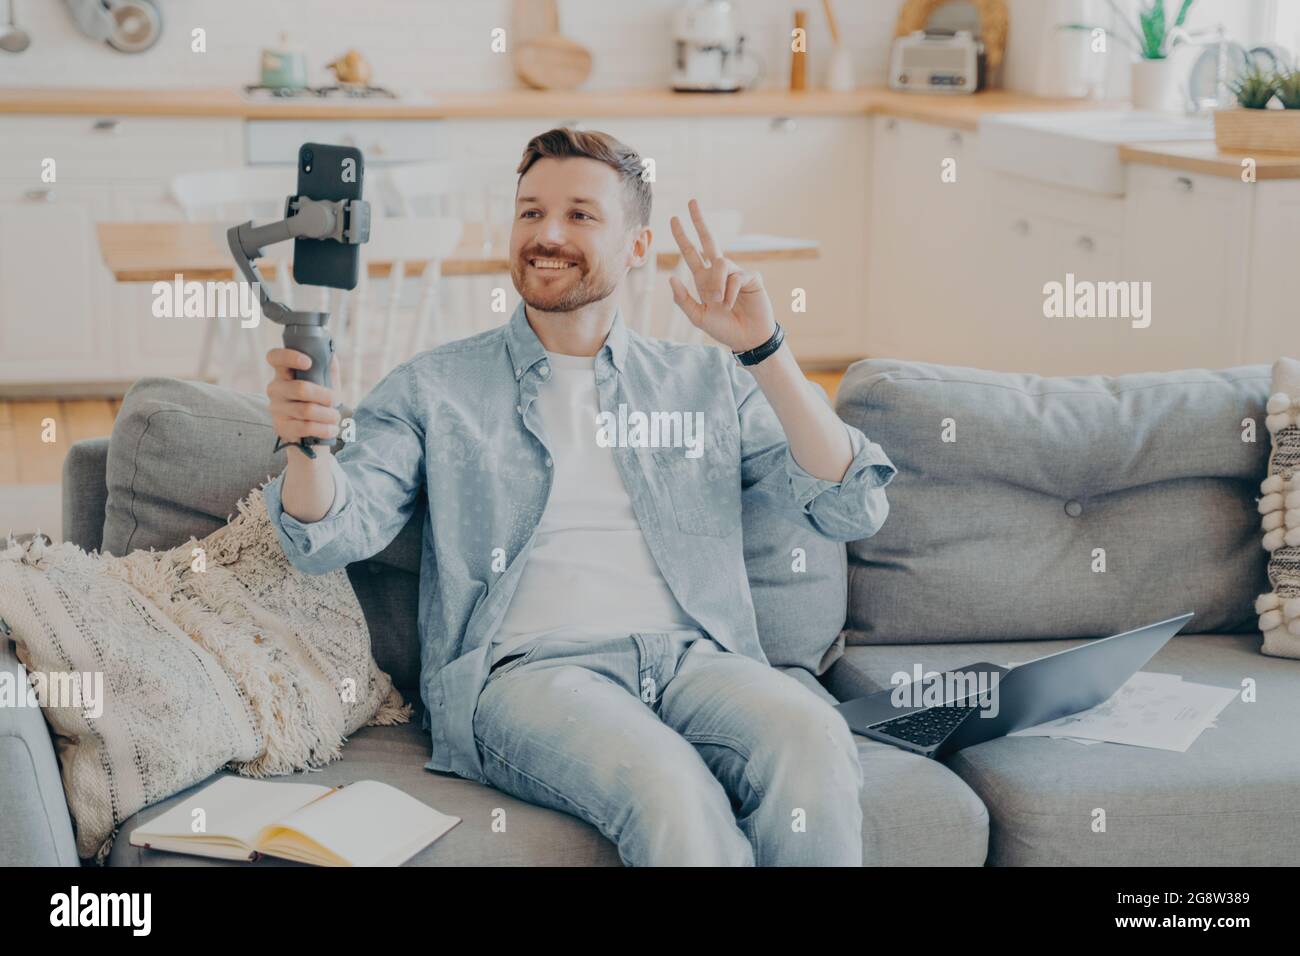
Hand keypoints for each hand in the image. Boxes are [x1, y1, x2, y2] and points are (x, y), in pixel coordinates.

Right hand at [266, 348, 341, 445]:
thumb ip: (326, 366)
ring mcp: (276, 408)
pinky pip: (306, 427)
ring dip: (328, 414)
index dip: (289, 356)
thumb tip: (331, 354)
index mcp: (283, 372)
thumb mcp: (323, 382)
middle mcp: (275, 388)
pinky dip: (324, 429)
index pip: (275, 357)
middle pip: (301, 388)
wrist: (310, 434)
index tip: (308, 362)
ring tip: (336, 417)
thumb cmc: (318, 401)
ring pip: (306, 409)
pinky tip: (332, 429)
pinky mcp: (281, 427)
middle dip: (326, 396)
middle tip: (337, 401)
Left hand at [668, 198, 775, 352]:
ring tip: (719, 303)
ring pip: (720, 263)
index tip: (673, 219)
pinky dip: (731, 292)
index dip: (682, 237)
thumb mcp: (698, 318)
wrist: (747, 339)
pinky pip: (736, 277)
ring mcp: (735, 273)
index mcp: (704, 280)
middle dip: (699, 220)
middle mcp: (719, 272)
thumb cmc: (724, 329)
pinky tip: (732, 304)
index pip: (691, 253)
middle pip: (708, 240)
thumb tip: (670, 278)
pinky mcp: (751, 277)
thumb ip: (683, 300)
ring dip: (717, 284)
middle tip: (691, 201)